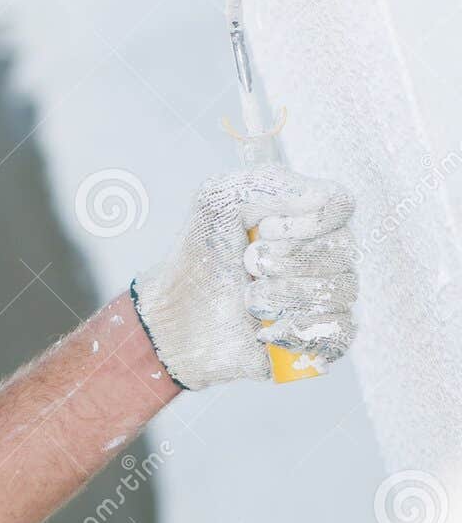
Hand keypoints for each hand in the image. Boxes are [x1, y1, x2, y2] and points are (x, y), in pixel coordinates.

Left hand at [130, 164, 356, 389]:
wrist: (180, 320)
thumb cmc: (199, 261)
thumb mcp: (217, 203)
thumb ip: (266, 184)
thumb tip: (322, 198)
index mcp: (302, 216)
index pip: (339, 205)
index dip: (303, 220)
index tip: (263, 229)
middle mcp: (323, 254)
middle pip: (342, 248)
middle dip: (283, 259)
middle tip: (248, 265)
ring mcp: (327, 296)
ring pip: (340, 291)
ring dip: (281, 295)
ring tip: (249, 298)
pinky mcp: (324, 337)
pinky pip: (339, 331)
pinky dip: (296, 330)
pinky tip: (267, 330)